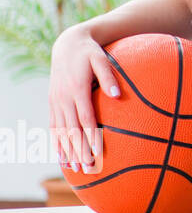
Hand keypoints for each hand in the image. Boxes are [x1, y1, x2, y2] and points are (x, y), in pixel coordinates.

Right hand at [47, 25, 120, 171]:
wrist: (67, 44)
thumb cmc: (90, 52)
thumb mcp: (101, 59)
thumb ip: (109, 77)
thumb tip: (118, 95)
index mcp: (77, 89)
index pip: (85, 118)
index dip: (91, 136)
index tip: (98, 152)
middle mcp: (63, 98)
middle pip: (72, 129)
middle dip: (80, 149)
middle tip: (89, 168)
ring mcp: (56, 101)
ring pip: (60, 131)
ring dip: (67, 150)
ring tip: (76, 167)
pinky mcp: (52, 102)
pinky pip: (54, 125)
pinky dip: (57, 141)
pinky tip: (62, 155)